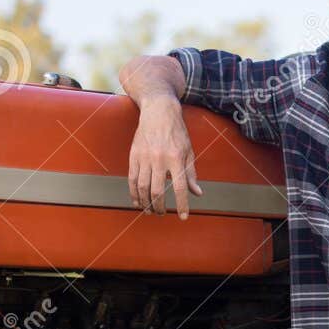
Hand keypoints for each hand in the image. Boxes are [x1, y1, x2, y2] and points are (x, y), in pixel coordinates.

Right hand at [127, 95, 202, 218]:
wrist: (159, 112)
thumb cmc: (177, 132)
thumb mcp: (189, 151)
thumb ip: (191, 174)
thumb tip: (197, 194)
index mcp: (176, 158)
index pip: (180, 188)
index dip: (182, 205)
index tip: (183, 217)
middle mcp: (159, 159)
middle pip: (158, 191)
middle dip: (159, 207)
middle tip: (162, 214)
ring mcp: (145, 157)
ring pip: (142, 187)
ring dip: (146, 203)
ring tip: (150, 211)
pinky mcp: (134, 155)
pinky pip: (132, 179)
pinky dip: (133, 193)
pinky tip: (137, 201)